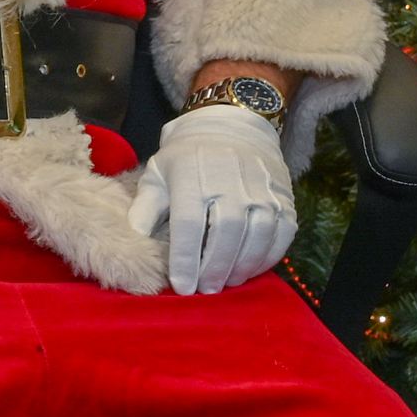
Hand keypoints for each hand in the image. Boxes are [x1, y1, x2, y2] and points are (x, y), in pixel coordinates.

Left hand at [130, 104, 295, 293]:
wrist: (230, 126)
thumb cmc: (184, 158)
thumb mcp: (157, 175)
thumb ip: (145, 208)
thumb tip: (132, 240)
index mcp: (192, 178)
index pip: (189, 225)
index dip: (185, 259)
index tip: (182, 286)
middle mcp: (230, 183)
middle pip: (226, 233)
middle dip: (215, 267)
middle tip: (205, 290)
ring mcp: (262, 189)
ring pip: (258, 234)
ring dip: (243, 265)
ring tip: (226, 283)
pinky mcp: (284, 196)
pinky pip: (283, 232)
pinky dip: (269, 255)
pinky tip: (251, 269)